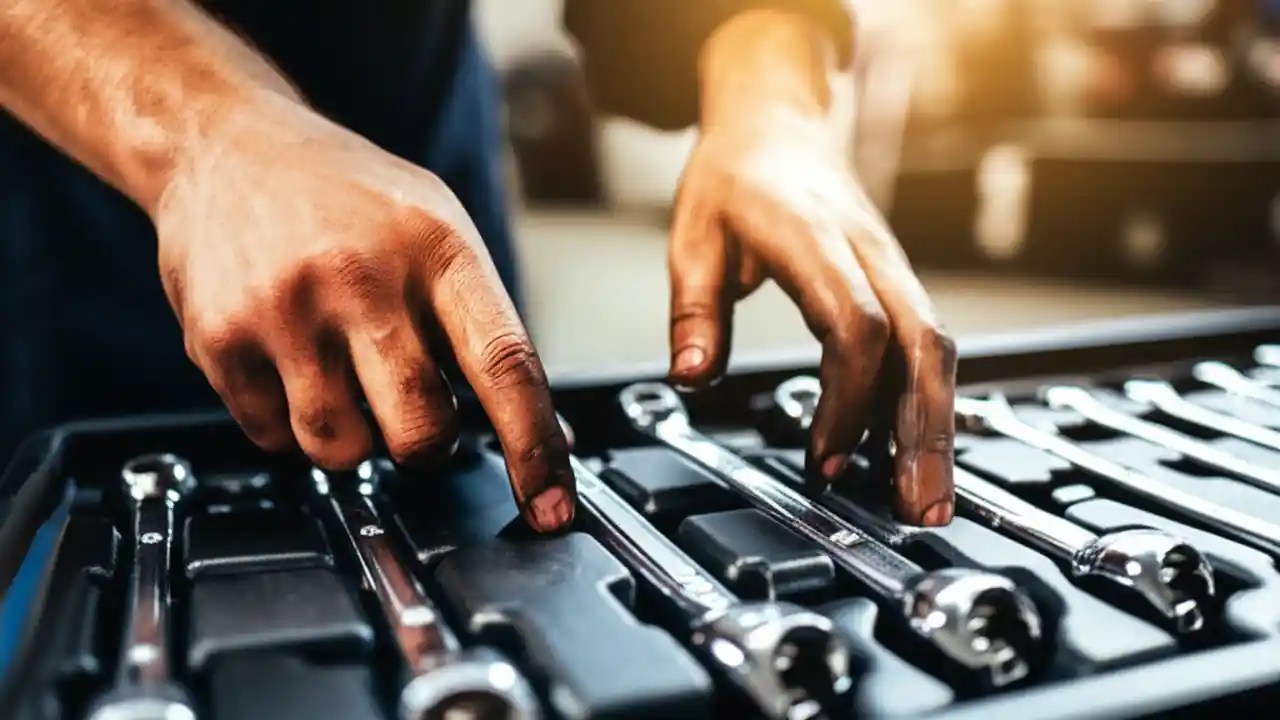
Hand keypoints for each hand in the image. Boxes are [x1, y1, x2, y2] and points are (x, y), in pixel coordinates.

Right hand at [153, 92, 573, 531]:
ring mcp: (285, 310)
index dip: (534, 448)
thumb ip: (482, 326)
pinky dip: (291, 422)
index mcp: (437, 250)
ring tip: (344, 374)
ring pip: (342, 449)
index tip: (549, 506)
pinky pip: (273, 438)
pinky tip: (292, 364)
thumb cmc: (348, 198)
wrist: (225, 147)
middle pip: (419, 429)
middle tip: (414, 409)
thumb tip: (543, 432)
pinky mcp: (220, 339)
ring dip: (354, 437)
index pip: (505, 366)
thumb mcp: (437, 230)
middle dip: (426, 443)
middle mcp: (361, 279)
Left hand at [668, 108, 956, 525]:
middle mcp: (870, 253)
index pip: (856, 324)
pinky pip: (923, 344)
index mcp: (814, 239)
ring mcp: (892, 266)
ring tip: (928, 498)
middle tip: (917, 507)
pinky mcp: (897, 281)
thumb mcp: (692, 236)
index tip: (820, 456)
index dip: (847, 399)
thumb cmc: (734, 176)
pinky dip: (922, 402)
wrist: (777, 121)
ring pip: (936, 350)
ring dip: (937, 427)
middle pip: (922, 346)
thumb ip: (692, 309)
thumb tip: (690, 377)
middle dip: (924, 432)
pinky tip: (908, 451)